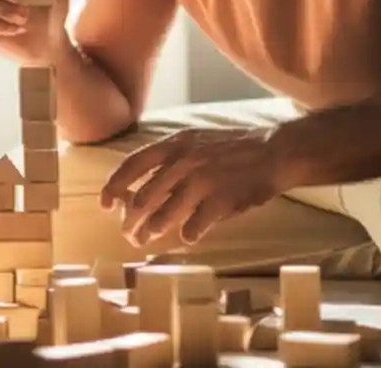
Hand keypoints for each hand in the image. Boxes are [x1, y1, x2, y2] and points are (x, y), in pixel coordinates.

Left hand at [99, 129, 286, 246]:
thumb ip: (171, 161)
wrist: (275, 151)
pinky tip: (187, 237)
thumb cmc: (233, 148)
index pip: (133, 164)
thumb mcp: (197, 142)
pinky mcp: (221, 200)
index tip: (104, 204)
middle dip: (131, 219)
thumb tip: (141, 189)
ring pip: (164, 215)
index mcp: (176, 143)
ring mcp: (203, 180)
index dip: (114, 186)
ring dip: (151, 230)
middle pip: (144, 197)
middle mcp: (185, 160)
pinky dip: (187, 234)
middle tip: (128, 233)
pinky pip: (194, 225)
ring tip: (145, 238)